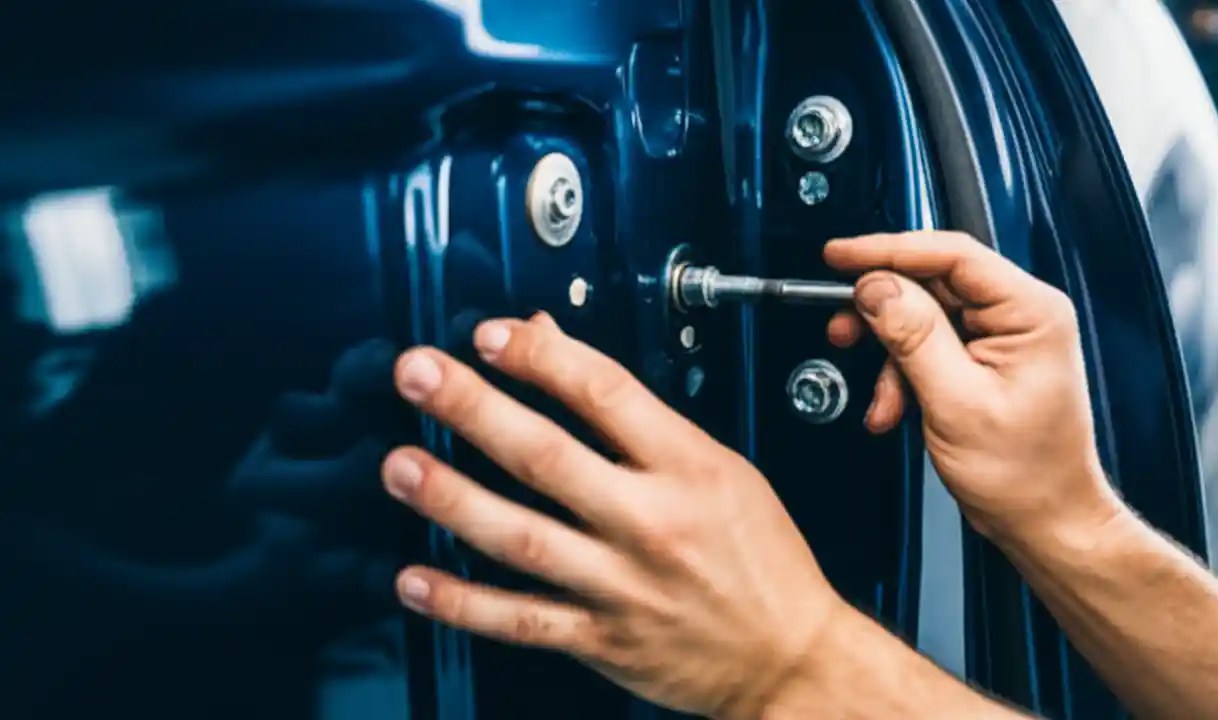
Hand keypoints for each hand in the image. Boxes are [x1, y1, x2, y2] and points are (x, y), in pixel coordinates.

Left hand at [382, 314, 846, 717]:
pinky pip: (522, 620)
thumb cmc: (760, 557)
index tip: (493, 335)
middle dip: (475, 409)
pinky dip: (464, 603)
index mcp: (690, 469)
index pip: (607, 395)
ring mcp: (622, 585)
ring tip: (400, 465)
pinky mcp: (601, 639)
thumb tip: (556, 347)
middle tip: (419, 375)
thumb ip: (634, 413)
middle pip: (549, 458)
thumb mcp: (717, 466)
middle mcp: (652, 523)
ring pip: (523, 538)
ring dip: (453, 499)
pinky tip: (415, 580)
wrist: (789, 657)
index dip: (542, 359)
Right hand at [824, 231, 1123, 541]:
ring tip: (880, 398)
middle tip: (842, 326)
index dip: (889, 250)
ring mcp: (1000, 338)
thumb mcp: (956, 402)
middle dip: (881, 313)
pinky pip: (926, 347)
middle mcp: (1019, 315)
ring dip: (889, 357)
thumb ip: (913, 337)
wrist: (1046, 521)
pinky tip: (894, 409)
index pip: (951, 254)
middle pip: (931, 283)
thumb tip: (876, 287)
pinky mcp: (982, 360)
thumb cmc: (1025, 474)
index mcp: (1029, 312)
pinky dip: (900, 376)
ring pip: (920, 317)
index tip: (841, 256)